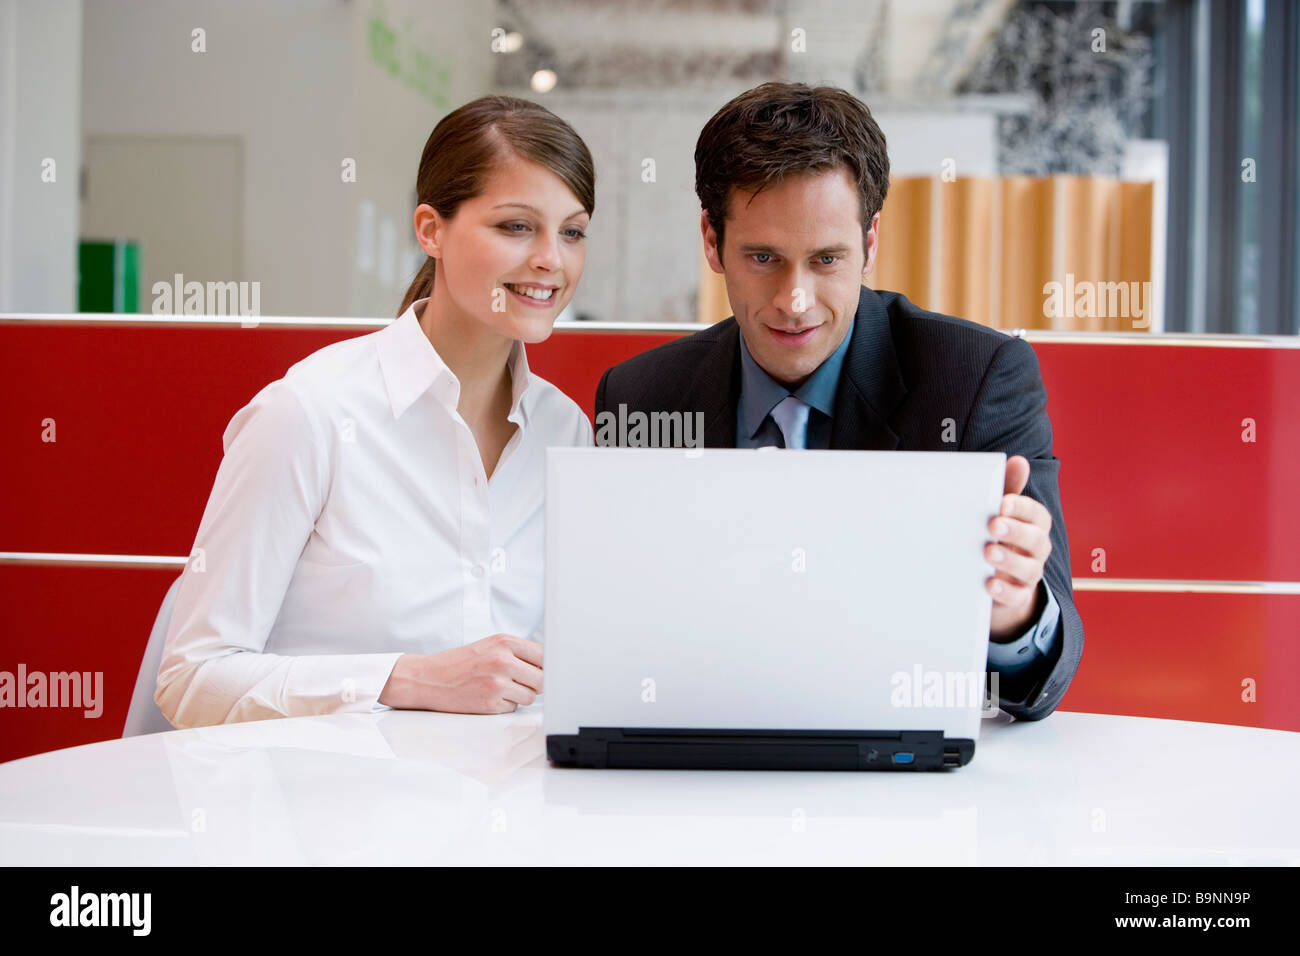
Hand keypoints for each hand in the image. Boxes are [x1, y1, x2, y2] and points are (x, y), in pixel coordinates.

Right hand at [378, 634, 542, 713]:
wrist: (429, 678)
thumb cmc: (461, 662)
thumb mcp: (490, 646)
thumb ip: (518, 653)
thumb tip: (550, 666)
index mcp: (504, 642)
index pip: (545, 656)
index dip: (547, 666)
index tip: (547, 671)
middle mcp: (502, 661)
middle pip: (542, 679)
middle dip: (534, 683)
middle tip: (517, 681)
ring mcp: (496, 683)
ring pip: (530, 696)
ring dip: (519, 695)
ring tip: (499, 687)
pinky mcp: (490, 703)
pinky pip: (513, 707)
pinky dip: (504, 705)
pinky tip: (488, 696)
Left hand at [986, 455, 1051, 641]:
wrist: (996, 579)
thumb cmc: (1000, 536)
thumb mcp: (1001, 513)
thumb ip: (1008, 489)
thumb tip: (1018, 460)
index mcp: (1034, 525)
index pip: (1036, 514)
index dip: (1021, 508)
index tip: (1002, 503)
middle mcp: (1037, 549)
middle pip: (1035, 540)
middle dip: (1015, 531)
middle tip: (993, 525)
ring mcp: (1029, 574)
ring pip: (1029, 569)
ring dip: (1009, 560)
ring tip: (988, 553)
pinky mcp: (1017, 596)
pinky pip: (1016, 596)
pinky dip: (1004, 591)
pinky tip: (989, 584)